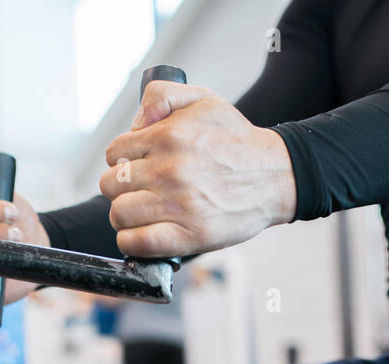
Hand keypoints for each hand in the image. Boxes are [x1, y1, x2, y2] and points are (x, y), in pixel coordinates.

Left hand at [99, 82, 295, 258]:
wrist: (276, 175)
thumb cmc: (236, 141)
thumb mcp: (202, 99)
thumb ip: (161, 95)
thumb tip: (135, 122)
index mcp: (168, 136)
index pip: (114, 153)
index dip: (122, 161)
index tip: (138, 167)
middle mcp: (169, 170)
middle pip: (111, 184)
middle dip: (121, 187)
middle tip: (140, 190)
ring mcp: (177, 205)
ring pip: (118, 214)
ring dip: (125, 215)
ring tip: (143, 212)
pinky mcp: (188, 236)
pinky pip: (137, 242)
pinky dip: (131, 242)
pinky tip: (141, 235)